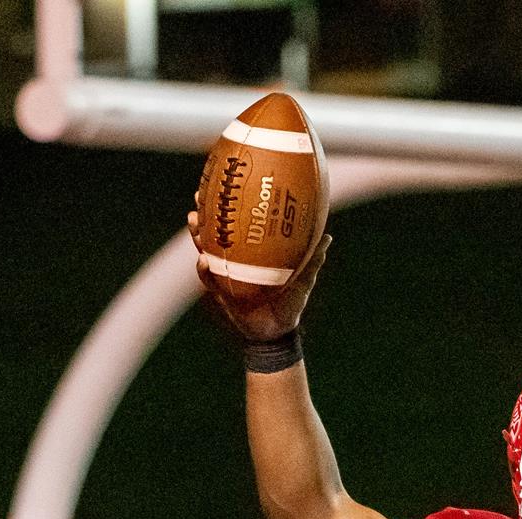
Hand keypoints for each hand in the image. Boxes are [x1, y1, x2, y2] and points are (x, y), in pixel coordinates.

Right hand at [188, 206, 331, 344]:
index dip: (230, 205)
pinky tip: (202, 259)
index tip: (226, 183)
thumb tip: (327, 237)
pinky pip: (208, 278)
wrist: (278, 331)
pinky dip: (203, 269)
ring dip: (197, 236)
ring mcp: (224, 274)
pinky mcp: (220, 292)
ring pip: (204, 250)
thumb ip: (313, 259)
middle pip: (214, 231)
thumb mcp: (302, 279)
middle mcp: (235, 259)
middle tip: (199, 197)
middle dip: (205, 213)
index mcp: (252, 252)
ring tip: (195, 221)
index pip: (238, 224)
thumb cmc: (290, 302)